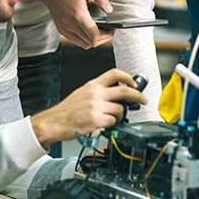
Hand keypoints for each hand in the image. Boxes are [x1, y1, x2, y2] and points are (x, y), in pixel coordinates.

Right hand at [24, 0, 113, 48]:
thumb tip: (109, 10)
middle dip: (104, 38)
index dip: (107, 35)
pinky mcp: (61, 29)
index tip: (112, 28)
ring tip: (100, 29)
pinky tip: (89, 29)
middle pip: (92, 43)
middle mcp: (71, 25)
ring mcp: (65, 29)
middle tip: (109, 29)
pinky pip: (76, 41)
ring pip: (84, 44)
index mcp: (78, 15)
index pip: (95, 36)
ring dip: (95, 40)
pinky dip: (85, 39)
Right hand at [31, 69, 146, 147]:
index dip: (128, 77)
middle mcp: (96, 94)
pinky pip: (113, 121)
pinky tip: (104, 124)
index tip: (134, 83)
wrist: (56, 121)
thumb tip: (115, 94)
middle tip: (142, 100)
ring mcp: (97, 107)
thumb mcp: (82, 93)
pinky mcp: (97, 120)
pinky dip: (112, 124)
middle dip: (137, 96)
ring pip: (120, 109)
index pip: (114, 74)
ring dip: (119, 115)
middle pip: (124, 91)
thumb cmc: (68, 110)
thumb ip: (98, 91)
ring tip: (111, 117)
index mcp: (93, 85)